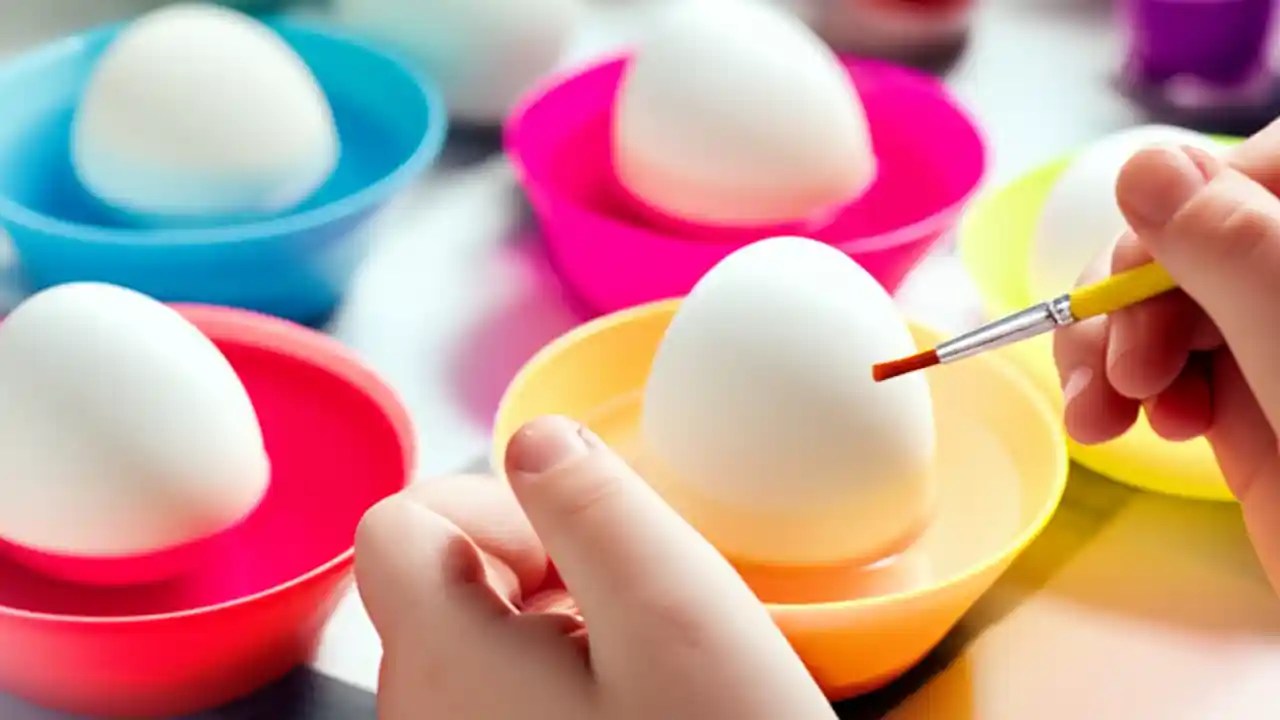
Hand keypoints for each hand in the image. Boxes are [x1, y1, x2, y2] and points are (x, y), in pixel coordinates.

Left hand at [354, 415, 836, 719]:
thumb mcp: (679, 617)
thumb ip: (594, 506)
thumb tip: (536, 440)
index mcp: (444, 667)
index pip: (398, 524)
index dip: (492, 507)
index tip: (580, 550)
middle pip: (444, 580)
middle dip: (545, 568)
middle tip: (636, 615)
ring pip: (483, 641)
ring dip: (565, 628)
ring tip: (646, 673)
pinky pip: (507, 700)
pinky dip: (568, 685)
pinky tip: (639, 714)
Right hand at [1053, 118, 1279, 591]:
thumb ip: (1218, 235)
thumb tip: (1145, 165)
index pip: (1251, 170)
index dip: (1181, 213)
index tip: (1143, 276)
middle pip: (1189, 241)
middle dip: (1129, 304)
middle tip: (1123, 371)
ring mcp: (1273, 341)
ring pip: (1160, 306)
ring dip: (1108, 353)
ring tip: (1099, 414)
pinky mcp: (1245, 403)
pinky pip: (1161, 368)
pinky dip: (1126, 391)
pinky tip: (1133, 425)